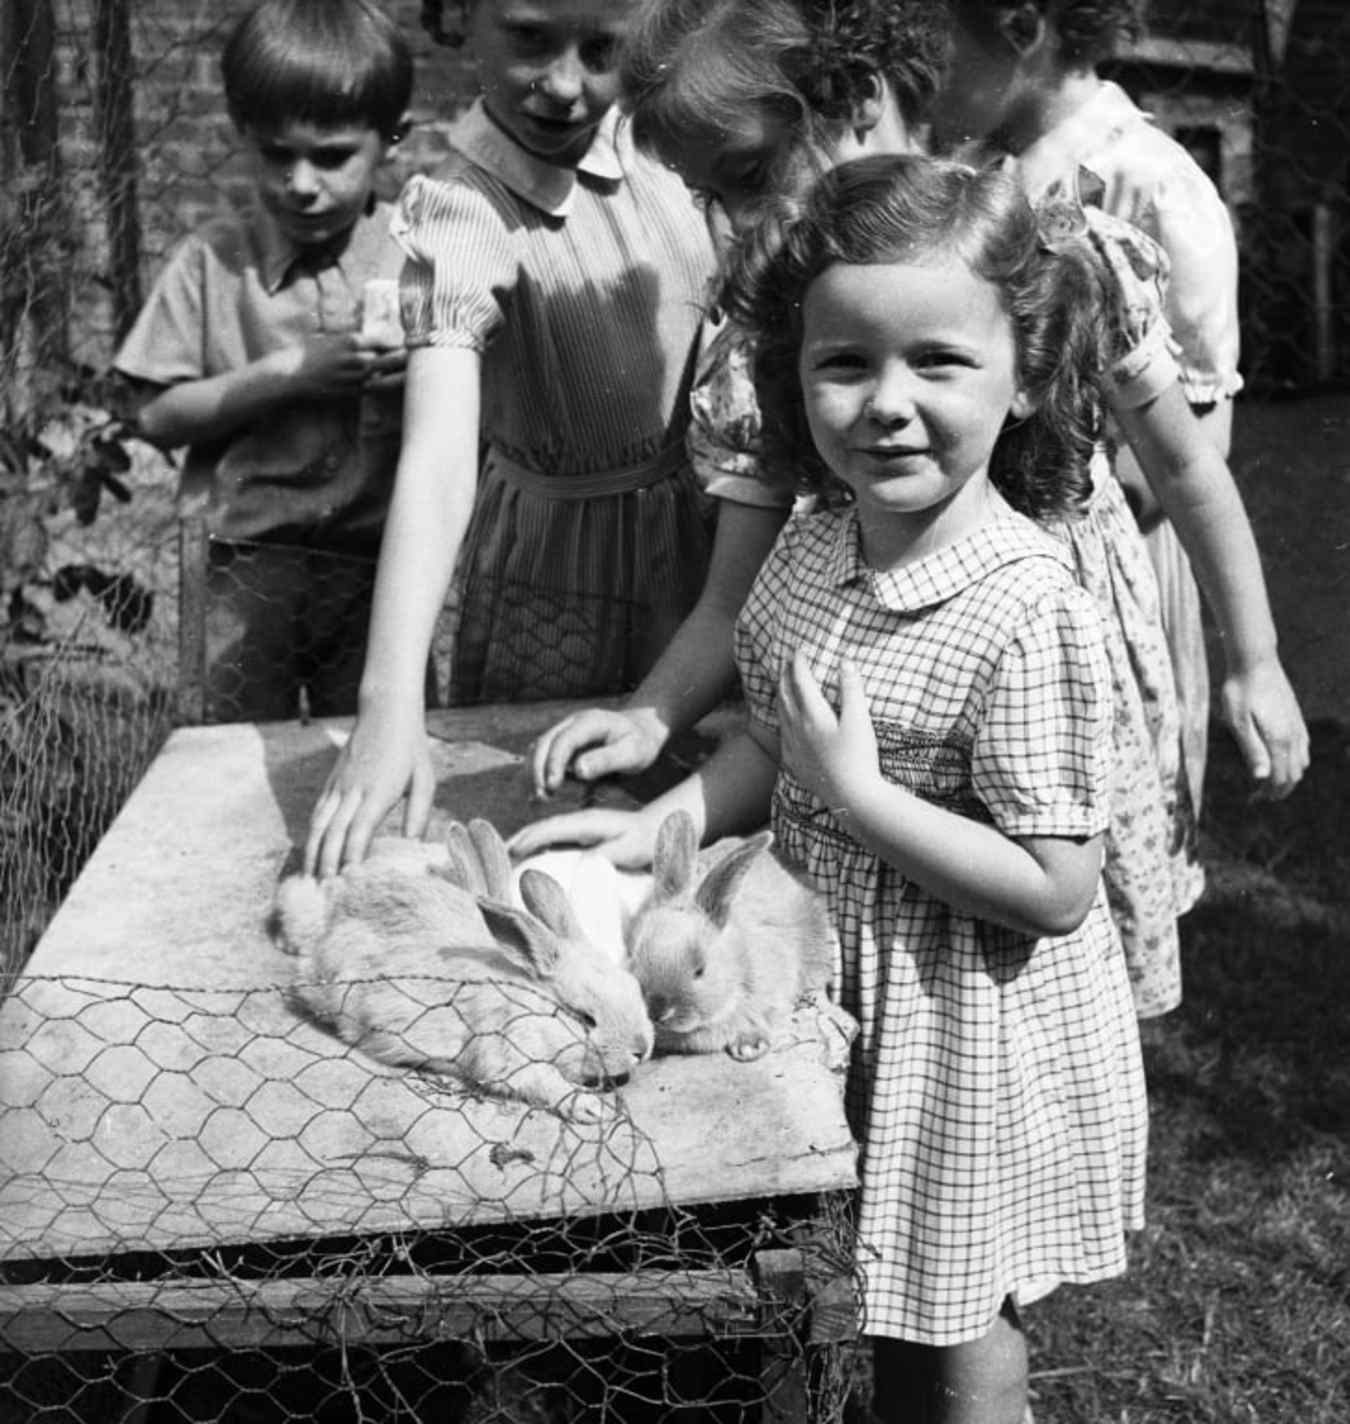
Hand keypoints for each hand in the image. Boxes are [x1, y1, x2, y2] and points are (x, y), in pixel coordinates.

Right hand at [279, 333, 403, 398]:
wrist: (292, 374)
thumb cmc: (309, 352)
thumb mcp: (331, 337)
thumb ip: (352, 335)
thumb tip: (370, 329)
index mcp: (352, 341)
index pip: (385, 339)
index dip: (400, 339)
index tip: (411, 338)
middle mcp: (356, 360)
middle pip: (392, 359)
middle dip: (407, 357)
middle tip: (420, 355)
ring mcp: (355, 378)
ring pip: (387, 376)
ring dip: (401, 374)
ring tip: (414, 372)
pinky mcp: (352, 392)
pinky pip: (375, 388)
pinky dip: (386, 385)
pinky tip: (395, 383)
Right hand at [305, 702, 436, 875]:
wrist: (386, 711)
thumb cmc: (411, 749)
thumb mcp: (424, 780)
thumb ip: (419, 814)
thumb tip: (414, 847)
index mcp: (378, 791)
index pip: (359, 830)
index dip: (351, 856)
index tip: (347, 882)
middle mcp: (352, 790)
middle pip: (333, 832)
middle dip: (326, 864)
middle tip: (323, 893)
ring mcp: (338, 785)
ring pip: (319, 824)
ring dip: (312, 854)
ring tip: (310, 881)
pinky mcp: (331, 782)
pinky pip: (317, 813)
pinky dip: (311, 836)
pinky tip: (310, 854)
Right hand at [507, 807, 660, 870]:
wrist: (658, 827)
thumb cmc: (644, 841)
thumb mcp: (626, 850)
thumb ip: (604, 856)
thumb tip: (580, 866)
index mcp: (587, 822)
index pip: (552, 829)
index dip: (530, 839)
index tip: (511, 850)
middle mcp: (580, 821)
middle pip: (542, 827)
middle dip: (519, 839)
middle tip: (497, 854)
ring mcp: (581, 825)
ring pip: (546, 831)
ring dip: (525, 840)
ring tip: (504, 854)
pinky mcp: (583, 832)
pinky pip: (555, 837)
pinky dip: (538, 843)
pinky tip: (530, 854)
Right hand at [529, 706, 667, 798]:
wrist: (643, 730)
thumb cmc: (640, 742)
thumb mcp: (632, 752)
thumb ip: (606, 760)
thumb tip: (579, 770)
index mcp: (590, 722)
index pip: (563, 740)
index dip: (554, 763)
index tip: (552, 786)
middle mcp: (573, 723)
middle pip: (544, 743)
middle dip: (538, 770)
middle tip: (540, 796)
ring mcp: (566, 731)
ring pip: (539, 748)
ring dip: (535, 772)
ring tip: (538, 797)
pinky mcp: (564, 742)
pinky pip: (544, 755)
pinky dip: (540, 772)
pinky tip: (542, 791)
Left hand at [777, 652, 878, 808]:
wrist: (852, 798)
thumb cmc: (859, 758)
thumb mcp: (860, 720)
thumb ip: (852, 689)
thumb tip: (845, 661)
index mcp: (813, 715)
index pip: (801, 681)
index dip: (799, 663)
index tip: (799, 650)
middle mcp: (797, 729)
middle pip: (785, 694)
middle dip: (785, 675)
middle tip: (787, 662)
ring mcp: (793, 747)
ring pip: (780, 713)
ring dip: (780, 695)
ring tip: (782, 685)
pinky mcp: (794, 763)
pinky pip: (781, 734)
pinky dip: (781, 719)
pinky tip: (784, 722)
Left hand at [1218, 656, 1309, 800]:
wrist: (1255, 662)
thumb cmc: (1240, 691)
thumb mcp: (1238, 722)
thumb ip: (1251, 750)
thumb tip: (1261, 778)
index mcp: (1280, 740)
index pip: (1281, 779)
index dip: (1269, 794)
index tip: (1252, 801)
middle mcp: (1294, 736)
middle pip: (1293, 774)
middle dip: (1279, 790)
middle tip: (1258, 798)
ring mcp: (1298, 726)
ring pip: (1301, 763)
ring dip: (1287, 777)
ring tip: (1267, 782)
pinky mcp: (1296, 718)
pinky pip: (1302, 748)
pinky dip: (1294, 762)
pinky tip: (1280, 760)